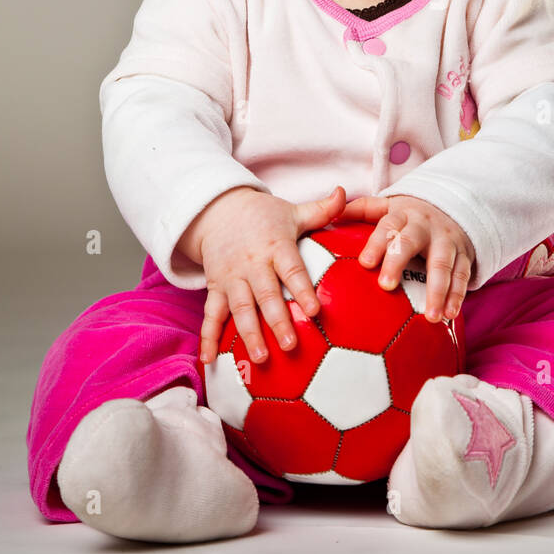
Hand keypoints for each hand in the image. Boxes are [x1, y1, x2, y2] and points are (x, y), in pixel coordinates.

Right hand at [193, 184, 347, 366]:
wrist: (217, 210)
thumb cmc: (263, 216)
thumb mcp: (292, 211)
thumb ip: (322, 209)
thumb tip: (345, 193)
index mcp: (276, 246)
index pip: (292, 270)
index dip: (303, 290)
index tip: (316, 311)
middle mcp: (252, 264)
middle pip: (265, 294)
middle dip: (277, 321)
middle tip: (290, 346)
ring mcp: (231, 278)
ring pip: (239, 308)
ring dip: (249, 334)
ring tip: (260, 359)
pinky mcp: (215, 288)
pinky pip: (210, 314)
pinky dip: (208, 337)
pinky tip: (209, 360)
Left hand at [336, 193, 474, 322]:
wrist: (453, 208)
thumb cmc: (410, 217)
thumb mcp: (388, 207)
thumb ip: (360, 210)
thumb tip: (330, 214)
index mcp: (403, 214)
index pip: (387, 225)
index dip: (377, 242)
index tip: (365, 263)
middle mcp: (425, 226)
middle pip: (411, 242)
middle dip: (399, 262)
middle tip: (386, 286)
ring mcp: (447, 240)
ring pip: (442, 263)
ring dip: (437, 289)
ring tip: (430, 316)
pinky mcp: (464, 255)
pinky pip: (462, 275)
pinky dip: (457, 295)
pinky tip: (450, 315)